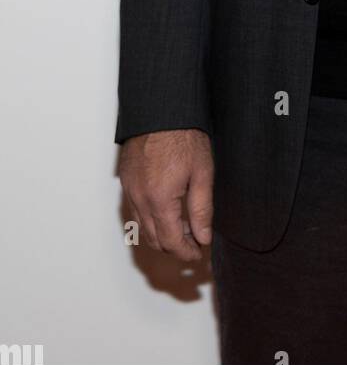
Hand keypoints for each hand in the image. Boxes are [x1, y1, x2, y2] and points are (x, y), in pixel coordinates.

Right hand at [119, 128, 212, 260]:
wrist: (161, 110)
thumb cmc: (184, 136)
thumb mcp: (202, 173)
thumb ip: (202, 209)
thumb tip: (203, 238)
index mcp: (159, 200)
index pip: (171, 241)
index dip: (186, 253)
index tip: (198, 254)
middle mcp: (139, 199)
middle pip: (154, 239)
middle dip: (174, 247)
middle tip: (195, 242)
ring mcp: (129, 190)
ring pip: (142, 227)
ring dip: (162, 234)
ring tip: (185, 226)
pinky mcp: (125, 180)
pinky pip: (135, 210)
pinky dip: (150, 218)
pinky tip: (167, 209)